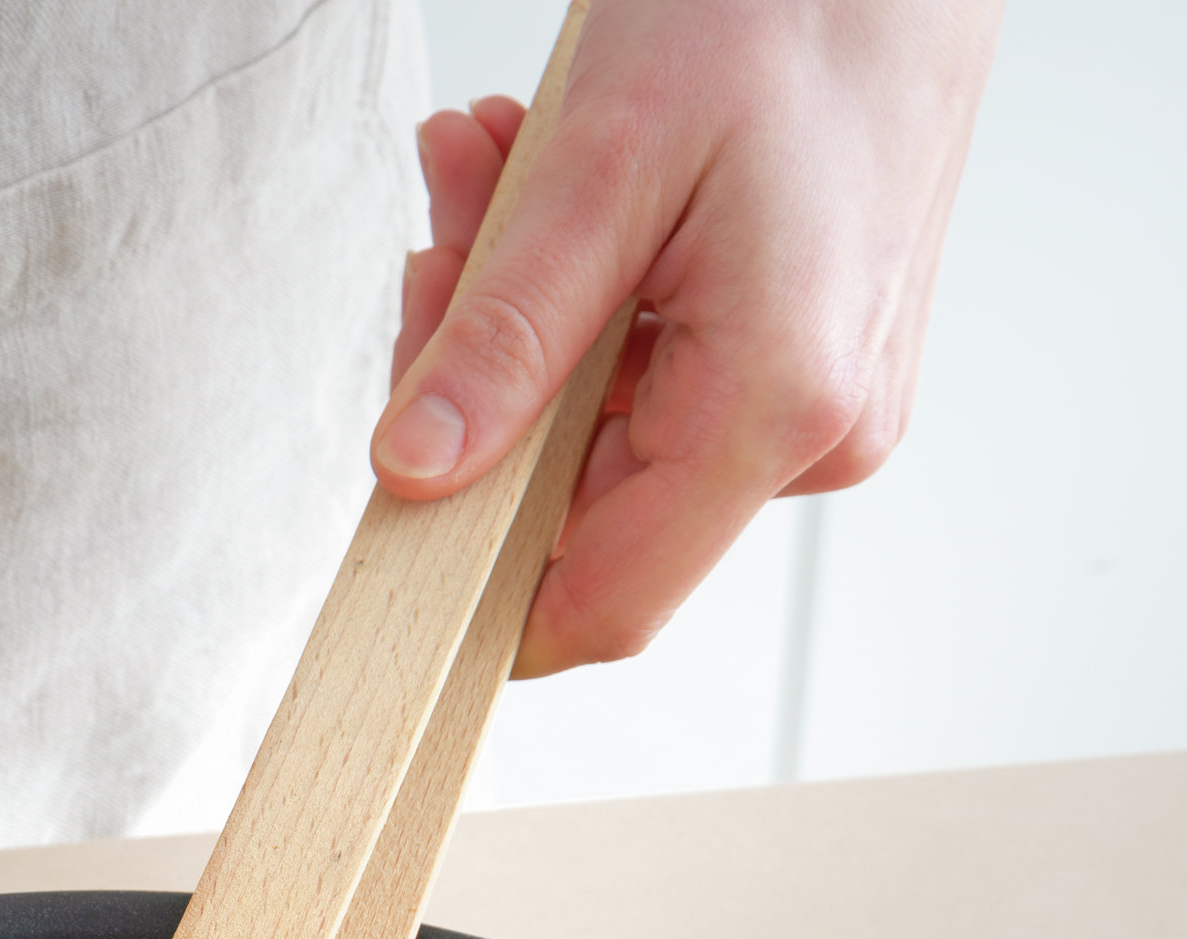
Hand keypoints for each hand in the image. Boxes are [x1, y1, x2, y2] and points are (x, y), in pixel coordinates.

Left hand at [375, 0, 1002, 674]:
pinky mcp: (804, 369)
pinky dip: (579, 298)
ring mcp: (817, 410)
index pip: (599, 608)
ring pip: (599, 433)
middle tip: (445, 235)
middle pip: (578, 509)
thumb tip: (415, 469)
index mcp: (777, 409)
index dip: (473, 594)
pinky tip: (552, 191)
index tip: (392, 507)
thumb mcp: (606, 164)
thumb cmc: (793, 4)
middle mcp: (813, 439)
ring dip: (519, 321)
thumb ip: (505, 337)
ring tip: (492, 170)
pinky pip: (649, 380)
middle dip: (482, 387)